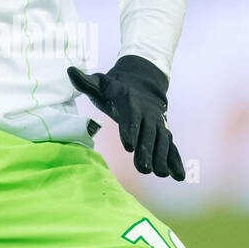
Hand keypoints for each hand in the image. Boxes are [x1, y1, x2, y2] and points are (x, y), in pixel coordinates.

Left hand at [67, 54, 185, 179]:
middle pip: (148, 135)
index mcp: (130, 104)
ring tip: (160, 174)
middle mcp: (147, 115)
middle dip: (146, 151)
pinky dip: (176, 161)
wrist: (141, 83)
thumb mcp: (100, 83)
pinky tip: (178, 176)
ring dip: (162, 158)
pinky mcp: (164, 133)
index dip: (131, 132)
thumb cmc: (115, 89)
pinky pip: (172, 148)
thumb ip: (85, 81)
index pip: (131, 119)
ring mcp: (158, 125)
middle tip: (143, 169)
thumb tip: (69, 70)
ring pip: (162, 142)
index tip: (129, 146)